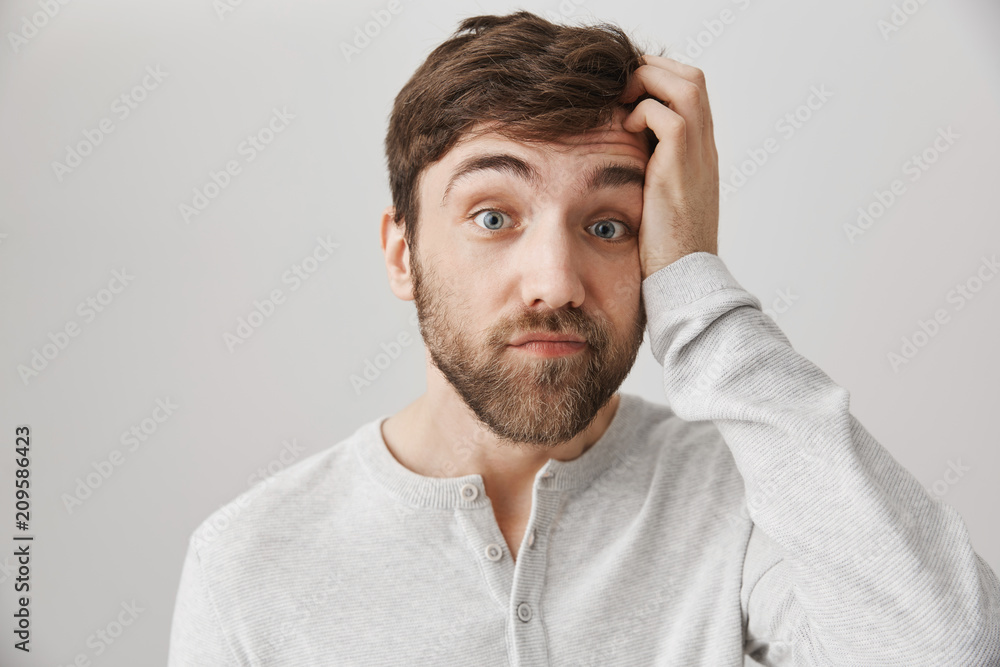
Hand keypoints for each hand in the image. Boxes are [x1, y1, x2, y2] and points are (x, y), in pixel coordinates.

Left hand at [619, 55, 719, 279]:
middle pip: (692, 77)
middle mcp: (705, 148)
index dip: (658, 77)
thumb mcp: (656, 198)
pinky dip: (643, 114)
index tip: (626, 88)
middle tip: (619, 87)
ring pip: (686, 87)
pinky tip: (622, 133)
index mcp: (699, 152)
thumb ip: (645, 170)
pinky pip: (669, 117)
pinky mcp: (681, 169)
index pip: (690, 90)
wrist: (682, 276)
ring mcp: (697, 156)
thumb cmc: (663, 246)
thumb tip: (614, 153)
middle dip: (652, 69)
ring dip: (648, 83)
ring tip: (620, 102)